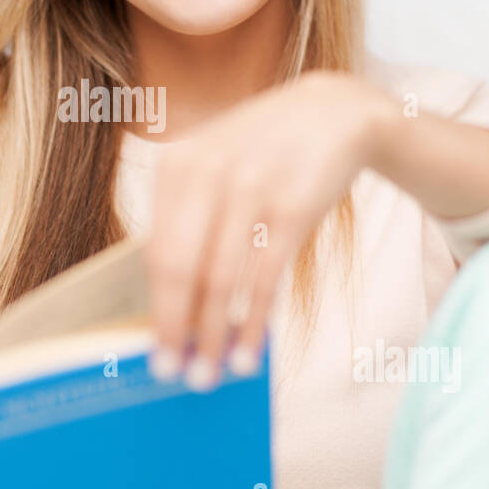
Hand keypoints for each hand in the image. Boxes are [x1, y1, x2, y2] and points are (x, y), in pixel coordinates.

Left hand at [146, 70, 392, 388]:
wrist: (334, 112)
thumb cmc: (264, 155)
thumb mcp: (215, 167)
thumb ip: (190, 221)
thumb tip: (173, 306)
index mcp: (177, 167)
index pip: (158, 252)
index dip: (157, 307)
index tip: (155, 349)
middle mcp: (207, 173)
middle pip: (181, 268)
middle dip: (177, 328)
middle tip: (177, 375)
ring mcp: (251, 188)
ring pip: (222, 279)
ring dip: (216, 335)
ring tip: (214, 373)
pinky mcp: (293, 205)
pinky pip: (265, 278)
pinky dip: (254, 321)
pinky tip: (250, 349)